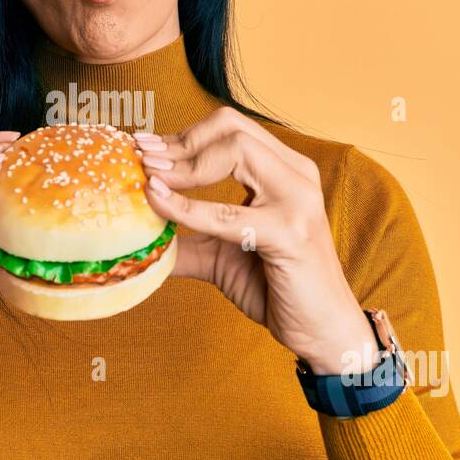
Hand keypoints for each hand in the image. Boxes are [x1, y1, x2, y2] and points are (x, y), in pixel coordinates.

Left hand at [135, 107, 377, 375]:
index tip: (145, 148)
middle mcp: (296, 176)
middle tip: (142, 159)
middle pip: (231, 127)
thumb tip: (138, 237)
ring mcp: (298, 201)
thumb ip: (187, 240)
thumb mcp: (223, 256)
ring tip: (150, 179)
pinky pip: (227, 212)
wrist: (322, 331)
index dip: (184, 133)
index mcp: (286, 170)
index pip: (231, 128)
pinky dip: (186, 206)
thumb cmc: (278, 289)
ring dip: (183, 164)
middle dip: (180, 141)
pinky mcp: (290, 234)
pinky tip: (158, 202)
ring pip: (236, 151)